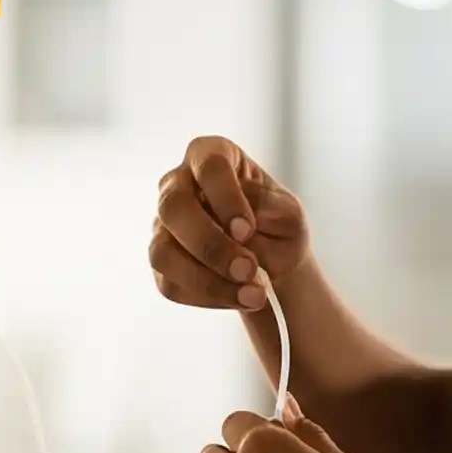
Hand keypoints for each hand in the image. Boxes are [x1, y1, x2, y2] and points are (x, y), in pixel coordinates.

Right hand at [150, 136, 309, 310]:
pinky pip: (170, 283)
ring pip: (162, 252)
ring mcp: (163, 224)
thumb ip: (269, 208)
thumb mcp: (289, 212)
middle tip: (249, 269)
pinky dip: (208, 296)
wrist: (273, 259)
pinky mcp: (162, 261)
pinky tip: (239, 297)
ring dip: (208, 280)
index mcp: (211, 155)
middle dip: (211, 245)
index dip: (225, 197)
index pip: (209, 165)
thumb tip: (242, 222)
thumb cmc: (277, 222)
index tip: (248, 229)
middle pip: (174, 207)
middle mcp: (178, 184)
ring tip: (254, 295)